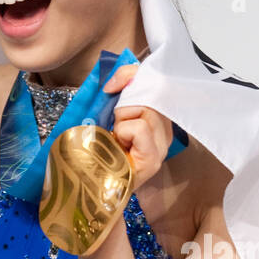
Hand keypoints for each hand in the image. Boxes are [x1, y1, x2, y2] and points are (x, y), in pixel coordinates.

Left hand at [102, 62, 172, 190]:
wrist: (92, 183)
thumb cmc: (99, 148)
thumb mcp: (106, 115)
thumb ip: (115, 96)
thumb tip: (113, 83)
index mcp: (156, 118)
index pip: (153, 82)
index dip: (131, 75)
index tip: (110, 86)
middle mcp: (165, 131)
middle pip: (151, 94)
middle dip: (124, 103)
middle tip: (114, 124)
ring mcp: (162, 145)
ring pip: (146, 109)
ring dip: (122, 120)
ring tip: (117, 138)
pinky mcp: (154, 157)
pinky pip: (140, 127)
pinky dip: (124, 132)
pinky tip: (120, 146)